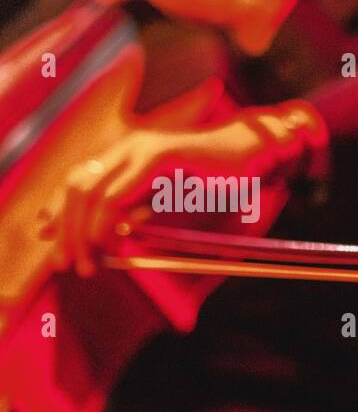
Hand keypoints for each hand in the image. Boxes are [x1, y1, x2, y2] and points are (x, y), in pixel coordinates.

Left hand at [41, 88, 326, 276]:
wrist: (256, 156)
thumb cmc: (221, 180)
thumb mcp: (175, 200)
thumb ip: (145, 211)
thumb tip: (120, 234)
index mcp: (128, 155)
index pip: (77, 181)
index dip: (56, 211)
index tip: (48, 238)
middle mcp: (127, 147)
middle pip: (75, 187)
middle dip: (63, 229)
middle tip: (66, 264)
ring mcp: (140, 150)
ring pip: (89, 192)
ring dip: (81, 233)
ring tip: (85, 262)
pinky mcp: (157, 159)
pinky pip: (116, 197)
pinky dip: (105, 224)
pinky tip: (105, 244)